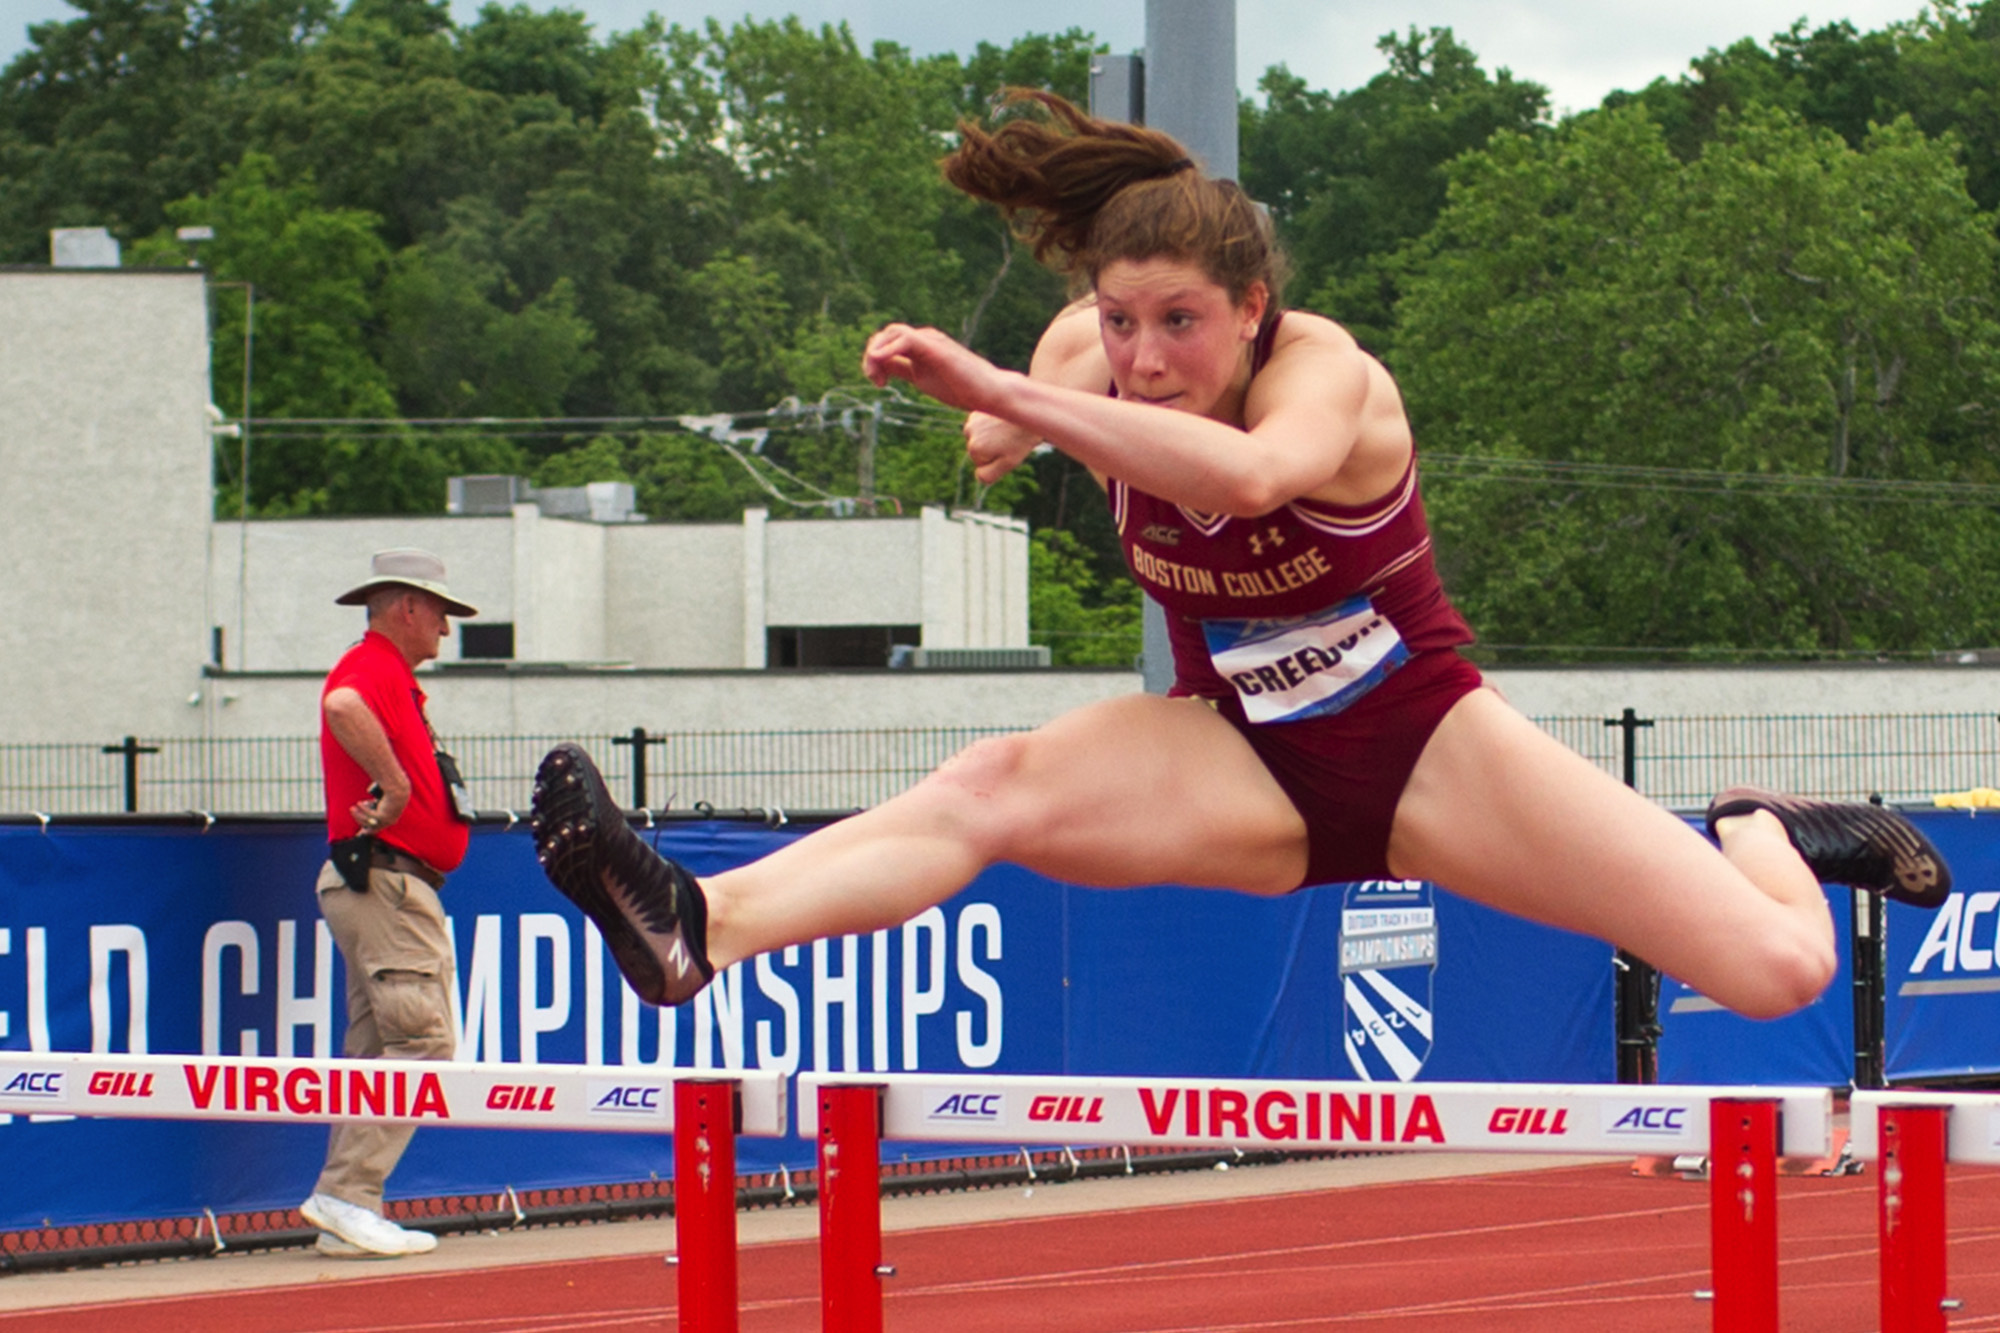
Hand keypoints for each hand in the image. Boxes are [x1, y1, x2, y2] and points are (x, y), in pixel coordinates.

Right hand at [349, 787, 406, 832]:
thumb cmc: (393, 794)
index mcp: (391, 820)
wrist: (399, 790)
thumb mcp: (384, 802)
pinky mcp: (382, 816)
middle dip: (358, 818)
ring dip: (358, 814)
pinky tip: (359, 803)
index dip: (366, 831)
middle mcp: (388, 822)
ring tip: (352, 807)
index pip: (376, 829)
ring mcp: (386, 820)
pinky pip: (369, 814)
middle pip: (369, 825)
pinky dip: (363, 808)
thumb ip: (376, 806)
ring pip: (367, 820)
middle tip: (352, 810)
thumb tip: (367, 807)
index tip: (359, 833)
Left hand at [861, 323, 1002, 411]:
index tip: (879, 384)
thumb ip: (903, 370)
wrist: (990, 392)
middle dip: (871, 356)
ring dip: (876, 352)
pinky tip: (879, 362)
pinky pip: (906, 339)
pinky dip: (889, 348)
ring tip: (877, 378)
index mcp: (920, 346)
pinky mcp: (937, 348)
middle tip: (876, 382)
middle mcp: (925, 338)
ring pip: (893, 332)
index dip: (873, 360)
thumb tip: (881, 368)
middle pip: (886, 334)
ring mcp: (931, 340)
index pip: (887, 341)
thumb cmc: (962, 388)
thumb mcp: (922, 380)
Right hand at [964, 411, 1041, 484]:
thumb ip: (989, 475)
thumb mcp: (1009, 463)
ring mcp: (972, 419)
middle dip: (993, 448)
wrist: (1031, 409)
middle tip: (1010, 440)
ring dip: (992, 436)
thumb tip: (978, 477)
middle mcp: (968, 433)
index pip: (981, 465)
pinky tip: (1004, 420)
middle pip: (979, 450)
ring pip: (980, 437)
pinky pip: (982, 425)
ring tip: (1008, 430)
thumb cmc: (1022, 439)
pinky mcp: (977, 409)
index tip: (1009, 451)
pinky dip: (991, 424)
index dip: (997, 461)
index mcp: (974, 448)